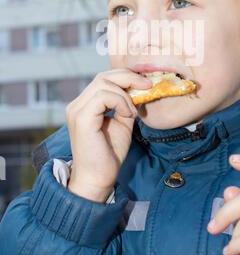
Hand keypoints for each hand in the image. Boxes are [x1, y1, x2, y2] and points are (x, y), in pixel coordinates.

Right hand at [66, 69, 151, 201]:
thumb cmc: (109, 154)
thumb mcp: (122, 122)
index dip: (126, 77)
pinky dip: (119, 101)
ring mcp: (77, 110)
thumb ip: (125, 105)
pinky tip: (127, 114)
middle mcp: (77, 104)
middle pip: (103, 76)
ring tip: (133, 112)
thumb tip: (139, 89)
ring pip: (103, 83)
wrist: (98, 179)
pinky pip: (102, 96)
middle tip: (148, 85)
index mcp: (85, 104)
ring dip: (124, 94)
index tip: (146, 84)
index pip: (104, 79)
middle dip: (128, 78)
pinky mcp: (81, 118)